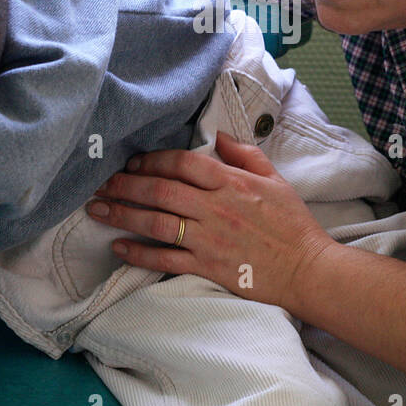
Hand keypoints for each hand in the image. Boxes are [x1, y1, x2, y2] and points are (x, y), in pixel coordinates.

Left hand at [86, 131, 335, 310]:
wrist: (307, 269)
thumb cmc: (293, 224)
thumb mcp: (275, 179)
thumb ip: (245, 155)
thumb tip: (219, 136)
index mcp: (231, 182)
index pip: (183, 163)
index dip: (153, 160)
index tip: (134, 162)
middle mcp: (215, 208)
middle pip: (160, 190)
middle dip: (126, 185)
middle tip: (101, 183)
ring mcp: (209, 238)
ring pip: (156, 222)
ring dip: (123, 214)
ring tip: (97, 209)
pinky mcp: (207, 266)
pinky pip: (165, 258)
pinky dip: (139, 253)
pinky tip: (118, 246)